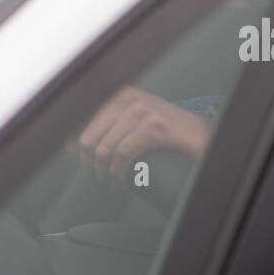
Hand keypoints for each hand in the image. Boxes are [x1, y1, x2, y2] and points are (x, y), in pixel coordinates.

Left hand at [69, 86, 212, 182]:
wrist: (200, 133)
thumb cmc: (167, 130)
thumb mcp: (136, 118)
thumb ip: (110, 123)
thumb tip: (73, 141)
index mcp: (120, 94)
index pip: (83, 118)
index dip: (75, 143)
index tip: (78, 159)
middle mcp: (128, 98)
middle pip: (90, 137)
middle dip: (89, 161)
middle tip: (96, 175)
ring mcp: (142, 111)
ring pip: (105, 148)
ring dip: (103, 171)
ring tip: (108, 180)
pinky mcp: (154, 128)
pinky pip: (123, 153)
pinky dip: (118, 171)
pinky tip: (120, 179)